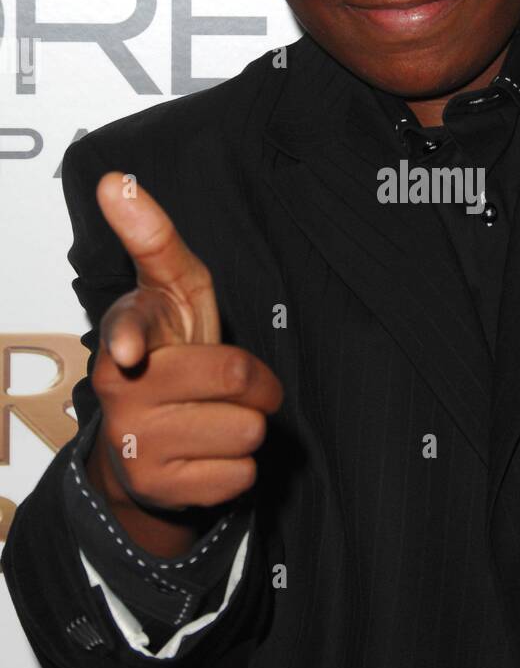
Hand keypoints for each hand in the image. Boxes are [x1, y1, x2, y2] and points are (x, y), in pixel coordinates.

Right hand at [90, 172, 283, 511]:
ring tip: (216, 416)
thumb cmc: (171, 348)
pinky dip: (238, 466)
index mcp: (127, 330)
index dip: (132, 340)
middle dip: (257, 381)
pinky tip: (207, 454)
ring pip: (246, 430)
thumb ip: (154, 237)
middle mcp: (121, 386)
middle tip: (234, 383)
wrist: (147, 441)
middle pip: (236, 376)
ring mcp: (136, 441)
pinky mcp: (158, 487)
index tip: (130, 352)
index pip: (131, 326)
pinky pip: (240, 475)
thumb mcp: (171, 289)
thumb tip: (114, 180)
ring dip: (248, 425)